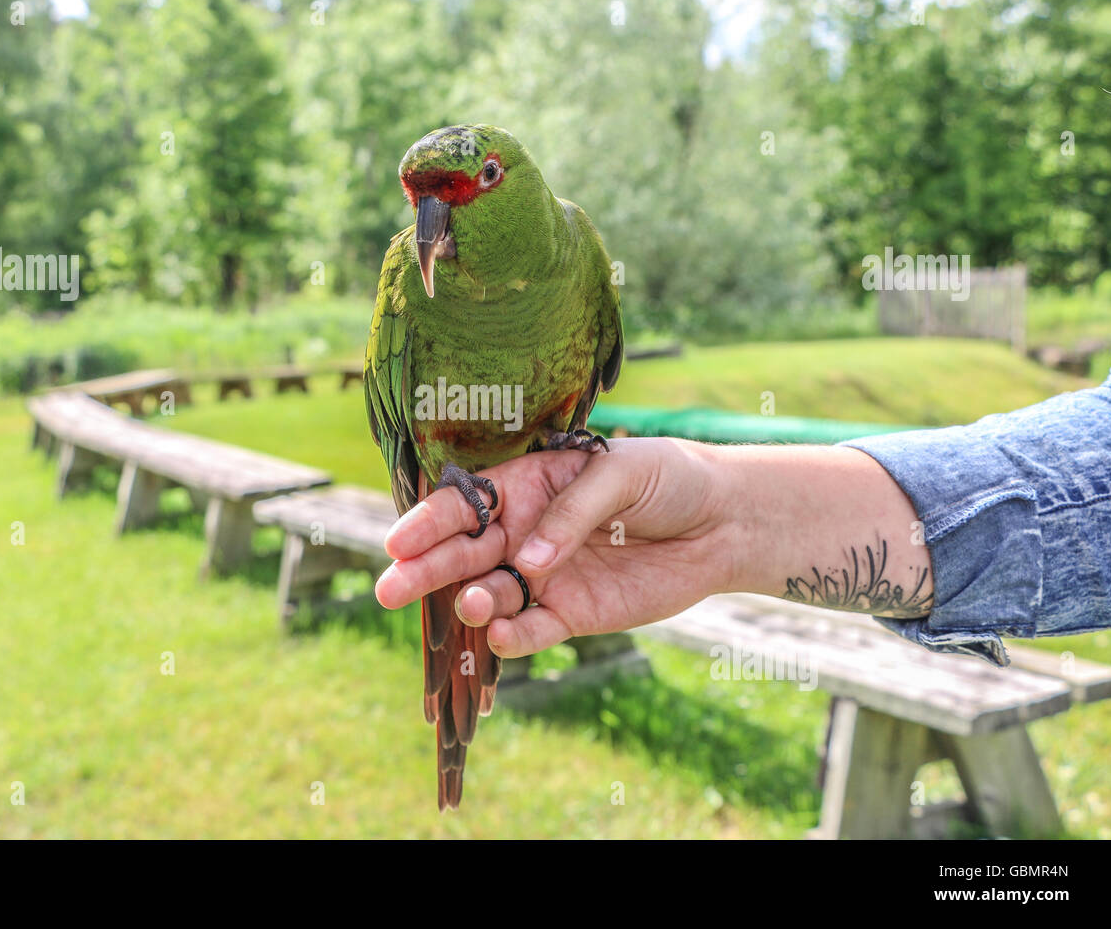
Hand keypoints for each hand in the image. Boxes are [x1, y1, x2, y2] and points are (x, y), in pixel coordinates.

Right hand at [374, 438, 737, 656]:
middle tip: (391, 589)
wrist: (720, 522)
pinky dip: (513, 636)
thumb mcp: (617, 474)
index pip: (465, 505)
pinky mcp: (571, 614)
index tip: (397, 541)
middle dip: (424, 571)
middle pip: (462, 554)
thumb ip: (569, 513)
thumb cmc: (666, 478)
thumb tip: (529, 562)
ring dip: (473, 602)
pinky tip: (502, 633)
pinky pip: (531, 630)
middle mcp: (523, 534)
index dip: (428, 523)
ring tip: (473, 604)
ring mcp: (543, 577)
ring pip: (490, 595)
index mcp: (525, 486)